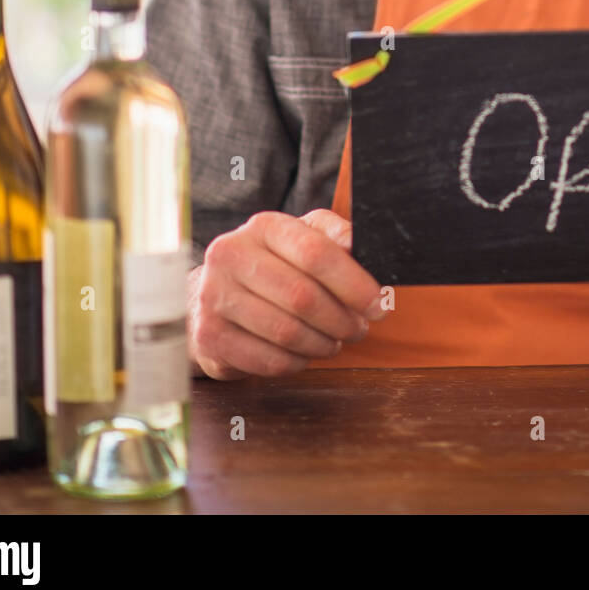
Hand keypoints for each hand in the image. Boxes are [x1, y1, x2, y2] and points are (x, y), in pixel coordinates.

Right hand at [188, 209, 383, 379]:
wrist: (211, 295)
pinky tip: (304, 354)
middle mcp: (231, 255)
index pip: (315, 252)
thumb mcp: (302, 238)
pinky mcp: (209, 335)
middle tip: (360, 329)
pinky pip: (268, 360)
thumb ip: (333, 237)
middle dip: (342, 320)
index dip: (353, 283)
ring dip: (323, 344)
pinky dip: (296, 362)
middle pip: (303, 297)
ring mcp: (214, 296)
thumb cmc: (272, 266)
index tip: (379, 305)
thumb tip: (361, 246)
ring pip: (287, 332)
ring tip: (334, 341)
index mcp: (263, 226)